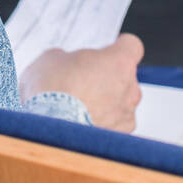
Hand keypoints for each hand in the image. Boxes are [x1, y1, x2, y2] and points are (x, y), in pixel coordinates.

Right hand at [19, 33, 143, 130]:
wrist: (49, 129)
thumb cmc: (52, 92)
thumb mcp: (52, 58)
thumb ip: (68, 57)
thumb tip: (65, 64)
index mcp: (118, 61)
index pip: (132, 46)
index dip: (119, 47)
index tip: (110, 49)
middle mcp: (130, 88)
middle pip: (126, 76)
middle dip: (108, 77)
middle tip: (84, 80)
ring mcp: (126, 114)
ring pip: (122, 102)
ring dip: (107, 102)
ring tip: (80, 105)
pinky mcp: (119, 136)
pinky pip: (115, 124)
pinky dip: (103, 123)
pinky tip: (82, 121)